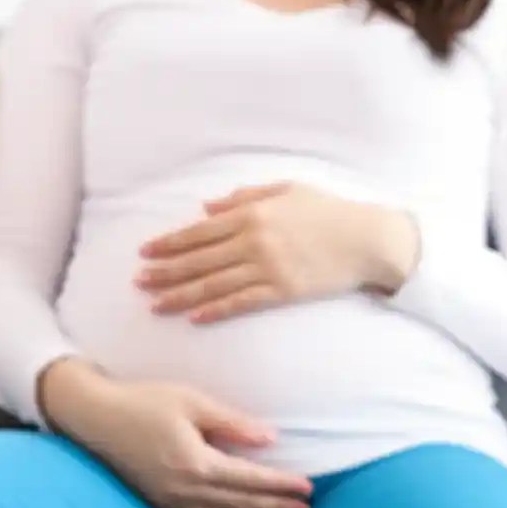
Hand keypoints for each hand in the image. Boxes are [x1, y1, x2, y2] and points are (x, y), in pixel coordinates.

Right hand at [40, 359, 312, 507]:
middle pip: (241, 505)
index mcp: (196, 462)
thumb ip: (232, 423)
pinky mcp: (162, 506)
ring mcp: (172, 503)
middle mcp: (186, 490)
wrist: (96, 418)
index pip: (250, 479)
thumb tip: (271, 439)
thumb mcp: (192, 401)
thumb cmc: (144, 401)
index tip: (307, 488)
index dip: (281, 486)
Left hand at [136, 182, 420, 322]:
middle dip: (165, 271)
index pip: (200, 231)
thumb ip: (245, 197)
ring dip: (180, 295)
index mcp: (252, 213)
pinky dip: (215, 310)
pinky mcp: (283, 291)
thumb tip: (207, 207)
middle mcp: (254, 240)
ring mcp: (268, 268)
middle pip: (199, 259)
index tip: (144, 251)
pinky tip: (194, 317)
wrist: (368, 239)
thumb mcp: (286, 190)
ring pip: (214, 284)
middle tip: (138, 282)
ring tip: (155, 304)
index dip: (169, 243)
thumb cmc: (329, 211)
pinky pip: (241, 302)